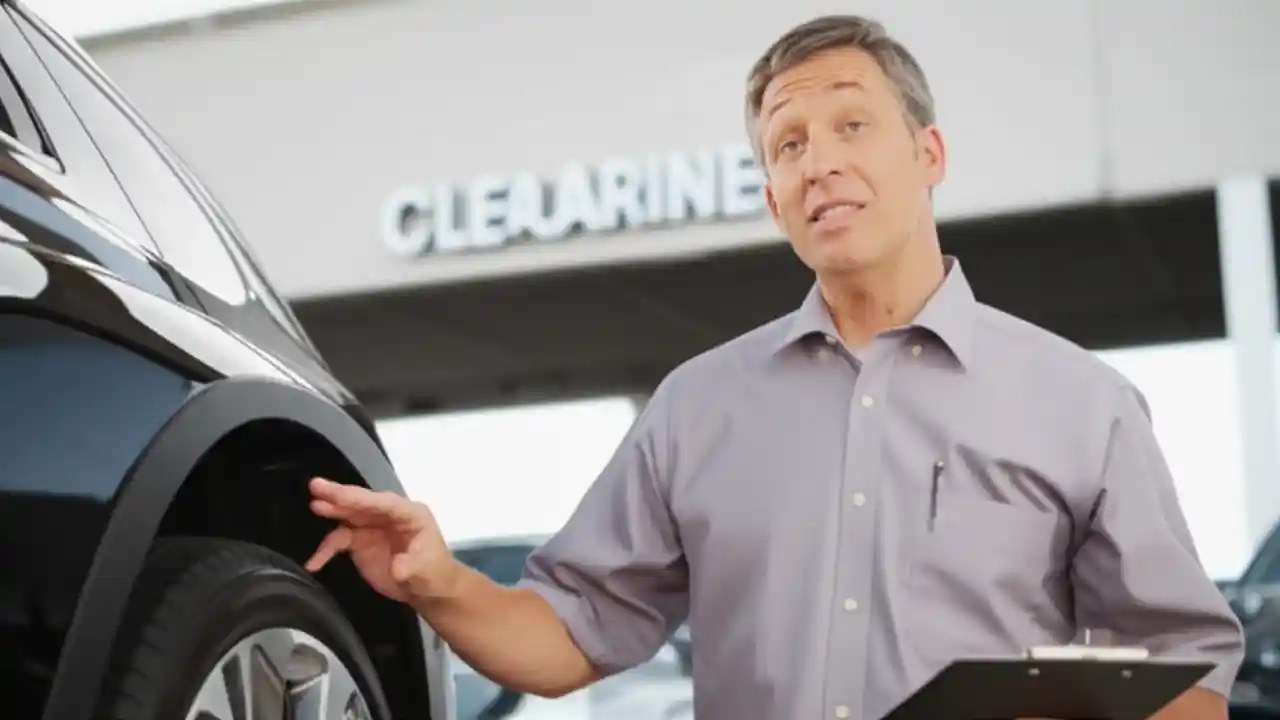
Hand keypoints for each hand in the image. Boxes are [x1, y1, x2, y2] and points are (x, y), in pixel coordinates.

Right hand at [304, 477, 457, 602]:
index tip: (339, 494)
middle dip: (341, 495)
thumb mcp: (426, 571)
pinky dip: (326, 550)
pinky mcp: (361, 543)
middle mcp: (389, 515)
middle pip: (362, 503)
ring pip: (349, 516)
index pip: (383, 503)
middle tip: (316, 485)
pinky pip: (340, 541)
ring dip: (332, 511)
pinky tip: (314, 562)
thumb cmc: (434, 574)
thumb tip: (397, 566)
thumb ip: (411, 566)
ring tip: (314, 505)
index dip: (360, 498)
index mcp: (409, 514)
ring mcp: (373, 528)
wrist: (428, 590)